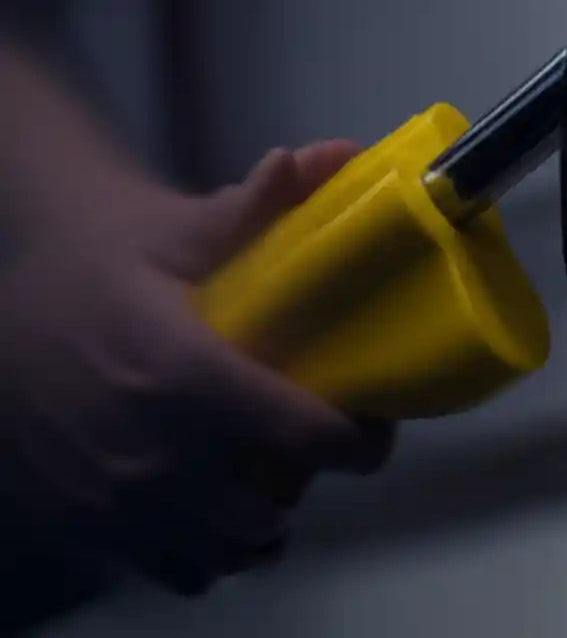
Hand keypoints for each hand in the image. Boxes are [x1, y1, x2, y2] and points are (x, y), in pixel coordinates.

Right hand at [0, 140, 394, 594]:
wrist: (7, 307)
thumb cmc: (106, 263)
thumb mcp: (176, 231)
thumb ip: (259, 207)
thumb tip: (338, 156)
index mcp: (181, 371)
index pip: (305, 435)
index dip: (358, 439)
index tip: (371, 421)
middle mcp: (149, 451)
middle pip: (272, 510)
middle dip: (309, 480)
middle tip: (315, 444)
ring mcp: (111, 499)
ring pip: (228, 550)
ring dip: (264, 522)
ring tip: (273, 478)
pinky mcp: (84, 526)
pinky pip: (177, 569)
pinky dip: (209, 551)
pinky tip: (215, 507)